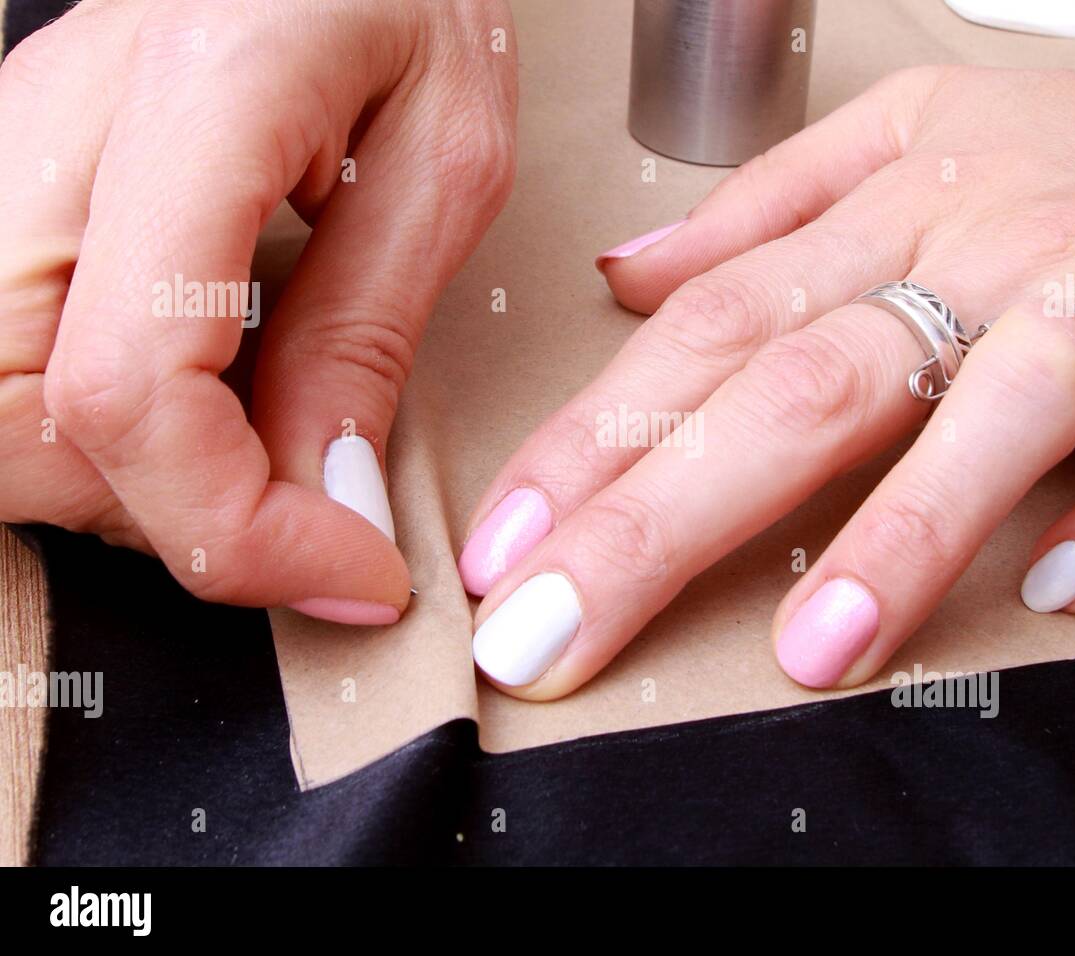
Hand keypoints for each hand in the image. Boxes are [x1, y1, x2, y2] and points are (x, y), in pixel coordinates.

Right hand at [0, 0, 515, 621]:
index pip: (128, 390)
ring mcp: (4, 171)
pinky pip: (13, 377)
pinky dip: (114, 432)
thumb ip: (366, 335)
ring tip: (267, 441)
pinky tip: (211, 394)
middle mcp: (45, 138)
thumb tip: (325, 499)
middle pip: (14, 430)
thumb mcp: (444, 158)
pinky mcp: (10, 202)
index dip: (236, 525)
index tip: (354, 565)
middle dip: (174, 514)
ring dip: (139, 483)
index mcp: (191, 101)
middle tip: (309, 505)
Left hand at [462, 0, 1074, 695]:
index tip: (509, 537)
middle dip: (661, 520)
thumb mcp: (905, 137)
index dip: (596, 437)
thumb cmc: (1074, 154)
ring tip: (806, 651)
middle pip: (803, 388)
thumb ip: (759, 210)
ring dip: (900, 539)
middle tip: (557, 629)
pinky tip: (1059, 591)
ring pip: (998, 421)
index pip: (710, 330)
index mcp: (894, 216)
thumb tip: (624, 276)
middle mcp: (989, 266)